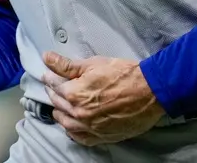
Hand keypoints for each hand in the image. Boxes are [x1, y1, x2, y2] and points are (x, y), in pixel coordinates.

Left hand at [41, 51, 165, 145]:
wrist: (149, 92)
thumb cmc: (123, 74)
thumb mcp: (93, 64)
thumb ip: (66, 64)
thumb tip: (47, 57)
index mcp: (74, 94)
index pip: (54, 86)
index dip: (51, 77)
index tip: (50, 74)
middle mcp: (79, 114)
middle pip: (58, 103)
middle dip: (54, 93)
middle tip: (55, 86)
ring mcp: (90, 127)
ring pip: (65, 123)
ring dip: (61, 112)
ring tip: (61, 105)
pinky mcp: (101, 136)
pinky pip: (80, 138)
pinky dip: (73, 131)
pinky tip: (72, 125)